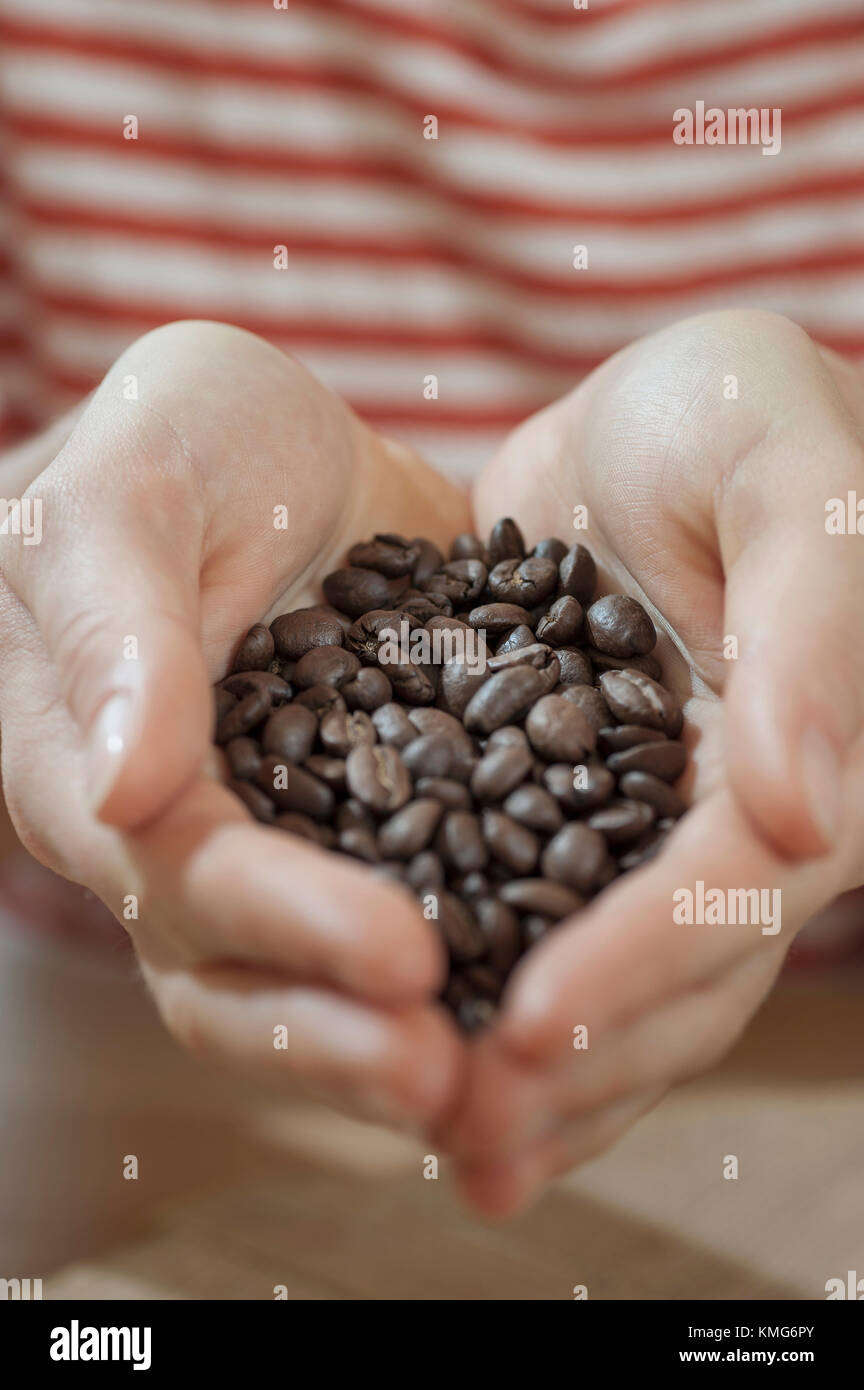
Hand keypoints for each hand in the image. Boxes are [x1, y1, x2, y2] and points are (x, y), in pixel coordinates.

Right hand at [0, 320, 470, 1129]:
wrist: (275, 440)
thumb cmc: (177, 442)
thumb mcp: (136, 489)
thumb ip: (116, 624)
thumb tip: (123, 791)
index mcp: (93, 764)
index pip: (175, 871)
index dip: (283, 925)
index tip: (401, 958)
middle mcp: (176, 835)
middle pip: (232, 971)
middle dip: (336, 1035)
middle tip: (453, 1076)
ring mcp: (278, 842)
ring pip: (311, 980)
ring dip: (393, 1042)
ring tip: (503, 1087)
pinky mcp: (377, 828)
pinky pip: (414, 914)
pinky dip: (472, 970)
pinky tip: (553, 1009)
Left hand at [439, 310, 863, 1213]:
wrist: (636, 412)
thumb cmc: (733, 414)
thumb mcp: (782, 476)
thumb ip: (811, 630)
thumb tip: (804, 806)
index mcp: (803, 749)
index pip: (736, 883)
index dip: (649, 956)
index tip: (539, 1018)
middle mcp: (727, 812)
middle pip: (673, 969)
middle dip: (583, 1056)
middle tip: (471, 1129)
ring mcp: (638, 822)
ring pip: (604, 971)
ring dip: (536, 1070)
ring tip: (448, 1147)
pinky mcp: (551, 807)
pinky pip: (527, 915)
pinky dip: (487, 990)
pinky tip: (418, 1055)